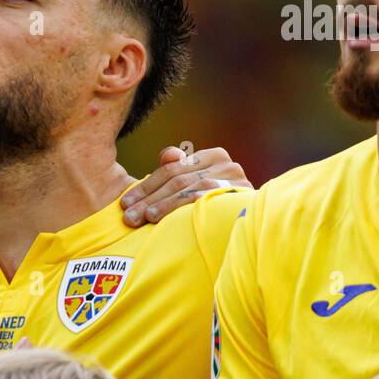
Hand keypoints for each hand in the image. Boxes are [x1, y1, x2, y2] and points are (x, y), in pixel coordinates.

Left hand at [120, 145, 250, 226]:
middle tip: (128, 216)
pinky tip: (162, 219)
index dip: (145, 186)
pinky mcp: (239, 195)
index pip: (171, 169)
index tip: (125, 202)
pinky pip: (202, 198)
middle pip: (176, 179)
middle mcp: (226, 163)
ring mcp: (234, 179)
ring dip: (160, 204)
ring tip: (141, 218)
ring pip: (187, 188)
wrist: (253, 223)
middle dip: (148, 198)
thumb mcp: (194, 183)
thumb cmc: (217, 203)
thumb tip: (169, 155)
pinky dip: (179, 207)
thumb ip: (178, 168)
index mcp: (214, 156)